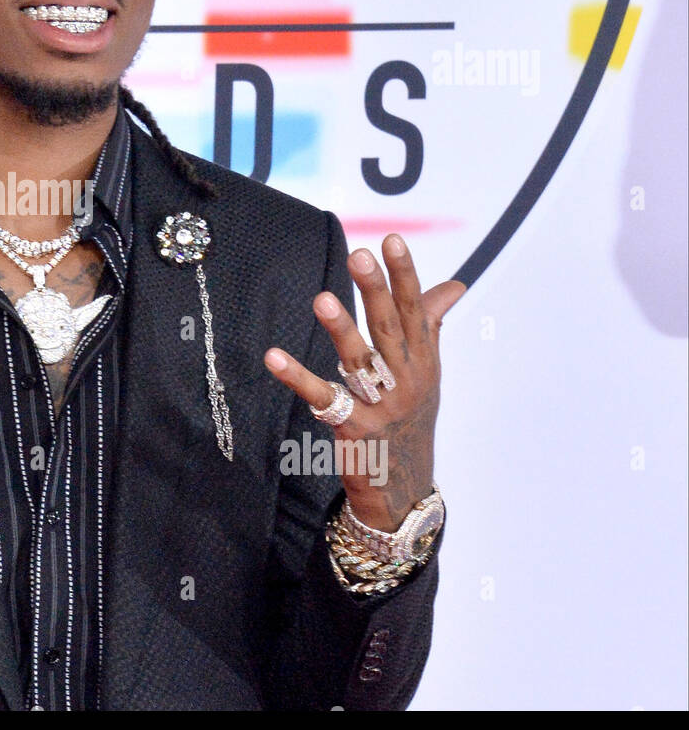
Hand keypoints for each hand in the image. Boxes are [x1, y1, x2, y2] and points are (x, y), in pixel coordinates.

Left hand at [263, 234, 464, 531]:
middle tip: (359, 255)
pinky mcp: (353, 428)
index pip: (415, 310)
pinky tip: (274, 357)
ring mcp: (381, 406)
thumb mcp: (427, 371)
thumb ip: (431, 322)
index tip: (392, 239)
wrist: (404, 489)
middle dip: (375, 290)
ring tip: (322, 299)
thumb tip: (455, 284)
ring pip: (360, 361)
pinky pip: (322, 398)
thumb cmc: (411, 419)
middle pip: (389, 328)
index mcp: (423, 360)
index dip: (405, 275)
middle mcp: (407, 379)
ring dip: (341, 330)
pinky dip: (298, 377)